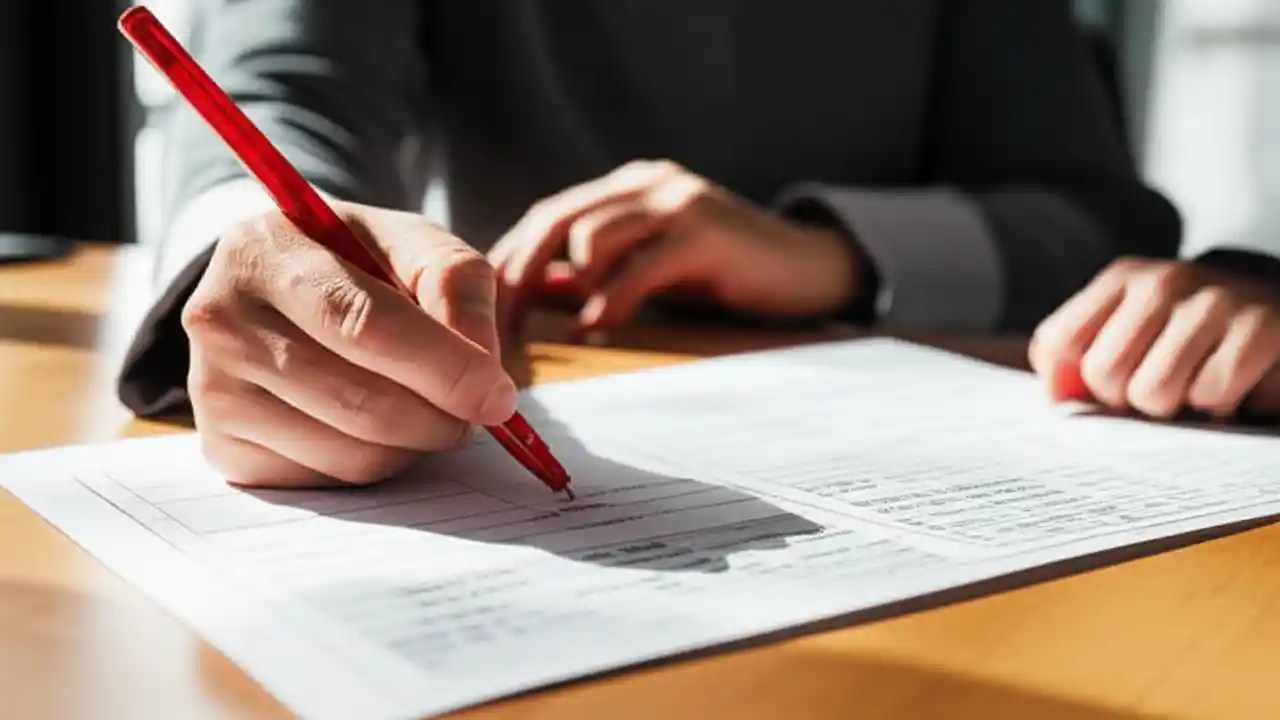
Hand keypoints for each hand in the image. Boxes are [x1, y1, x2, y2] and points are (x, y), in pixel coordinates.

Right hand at [182, 201, 517, 487]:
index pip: (361, 322)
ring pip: (349, 453)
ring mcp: (212, 390)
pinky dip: (373, 464)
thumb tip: (484, 368)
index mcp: (265, 249)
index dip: (441, 367)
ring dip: (413, 444)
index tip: (498, 396)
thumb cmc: (352, 263)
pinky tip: (373, 426)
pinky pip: (326, 481)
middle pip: (357, 399)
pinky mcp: (223, 448)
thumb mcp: (407, 242)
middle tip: (476, 410)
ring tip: (424, 407)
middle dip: (439, 416)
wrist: (275, 288)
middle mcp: (220, 320)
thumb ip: (456, 283)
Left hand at [488, 160, 861, 331]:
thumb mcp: (648, 269)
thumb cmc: (723, 274)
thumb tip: (530, 295)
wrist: (807, 269)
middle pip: (557, 218)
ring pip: (591, 236)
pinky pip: (640, 267)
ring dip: (561, 286)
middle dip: (517, 272)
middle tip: (495, 325)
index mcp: (628, 187)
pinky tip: (595, 329)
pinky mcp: (705, 232)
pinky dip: (610, 301)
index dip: (509, 259)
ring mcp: (677, 202)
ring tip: (550, 328)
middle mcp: (647, 183)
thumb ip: (594, 275)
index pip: (549, 215)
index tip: (481, 308)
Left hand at [1029, 257, 1279, 419]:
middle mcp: (1163, 281)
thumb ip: (1077, 359)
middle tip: (1160, 386)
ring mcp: (1213, 300)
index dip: (1072, 382)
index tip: (1101, 387)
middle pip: (1102, 374)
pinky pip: (1208, 397)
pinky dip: (1218, 405)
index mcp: (1122, 279)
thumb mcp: (1131, 333)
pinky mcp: (1259, 328)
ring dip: (1175, 406)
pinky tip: (1232, 383)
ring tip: (1195, 384)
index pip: (1058, 344)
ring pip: (1151, 393)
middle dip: (1126, 398)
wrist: (1279, 311)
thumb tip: (1057, 396)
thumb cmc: (1191, 337)